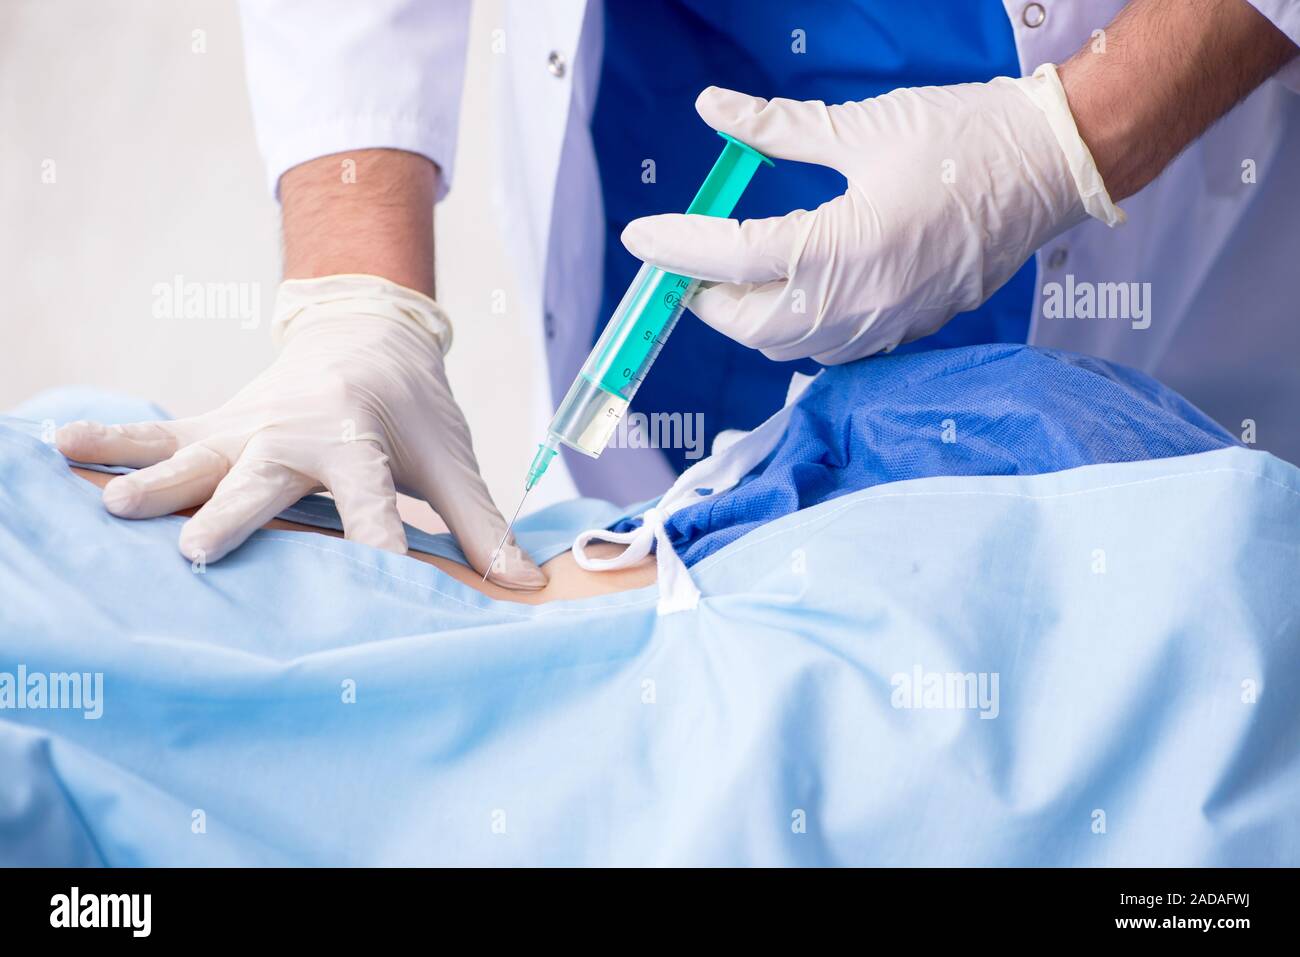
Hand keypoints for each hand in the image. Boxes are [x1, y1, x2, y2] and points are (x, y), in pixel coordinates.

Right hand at [55, 274, 546, 588]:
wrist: (368, 334)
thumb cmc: (414, 410)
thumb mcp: (452, 460)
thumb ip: (481, 525)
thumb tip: (528, 586)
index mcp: (361, 440)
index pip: (371, 501)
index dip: (376, 542)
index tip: (375, 582)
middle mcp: (296, 431)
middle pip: (264, 476)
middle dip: (235, 511)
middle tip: (199, 549)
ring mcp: (248, 425)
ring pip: (196, 454)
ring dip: (153, 479)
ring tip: (109, 506)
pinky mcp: (219, 423)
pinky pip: (161, 433)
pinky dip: (112, 441)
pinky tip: (59, 447)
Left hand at [621, 69, 1123, 364]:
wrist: (1049, 166)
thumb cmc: (962, 137)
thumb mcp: (860, 125)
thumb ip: (775, 128)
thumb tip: (714, 110)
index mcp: (847, 246)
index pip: (736, 258)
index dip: (679, 246)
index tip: (641, 235)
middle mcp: (863, 302)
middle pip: (751, 327)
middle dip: (707, 298)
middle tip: (687, 260)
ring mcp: (886, 325)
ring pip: (787, 348)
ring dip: (747, 317)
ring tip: (733, 272)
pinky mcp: (904, 330)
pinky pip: (828, 350)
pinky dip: (794, 328)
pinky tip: (791, 289)